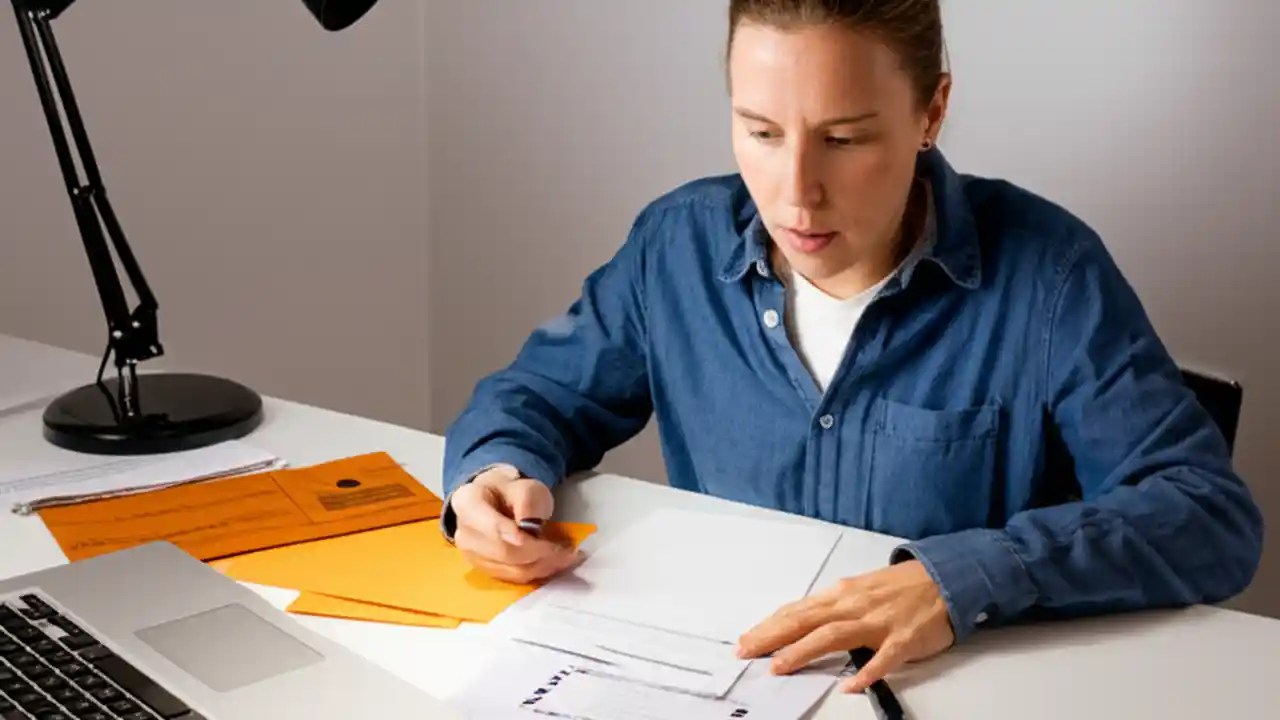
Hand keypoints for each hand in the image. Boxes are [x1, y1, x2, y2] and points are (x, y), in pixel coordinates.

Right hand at [449, 465, 582, 583]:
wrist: (496, 500)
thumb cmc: (510, 491)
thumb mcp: (524, 485)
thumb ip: (526, 502)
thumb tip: (529, 527)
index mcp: (467, 503)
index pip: (492, 526)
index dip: (518, 538)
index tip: (547, 544)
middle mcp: (464, 533)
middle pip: (503, 552)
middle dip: (539, 554)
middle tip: (568, 551)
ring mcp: (471, 555)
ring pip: (509, 569)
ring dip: (541, 566)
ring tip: (566, 558)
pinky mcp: (483, 570)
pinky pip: (511, 578)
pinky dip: (535, 573)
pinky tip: (553, 564)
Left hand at [736, 560, 954, 692]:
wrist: (944, 578)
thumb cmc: (898, 588)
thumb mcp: (858, 591)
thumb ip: (831, 608)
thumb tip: (800, 623)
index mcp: (841, 595)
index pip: (797, 611)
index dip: (769, 626)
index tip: (745, 641)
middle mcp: (853, 605)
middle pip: (806, 621)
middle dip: (773, 638)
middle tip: (746, 652)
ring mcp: (878, 621)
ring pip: (834, 635)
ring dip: (803, 651)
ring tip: (780, 667)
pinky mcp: (903, 638)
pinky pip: (884, 658)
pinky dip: (866, 672)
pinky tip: (850, 686)